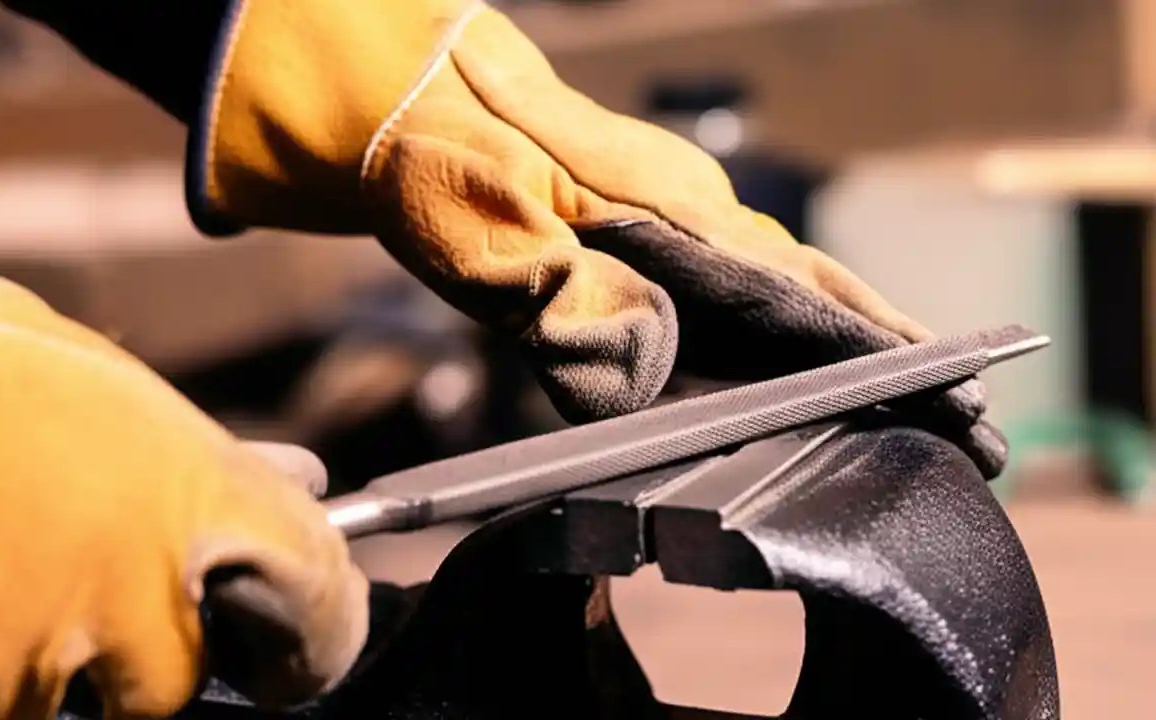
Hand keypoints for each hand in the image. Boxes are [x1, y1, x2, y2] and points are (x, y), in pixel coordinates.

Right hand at [0, 255, 366, 717]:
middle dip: (144, 648)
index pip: (317, 607)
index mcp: (195, 502)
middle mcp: (131, 599)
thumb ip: (201, 464)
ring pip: (61, 696)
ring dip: (37, 651)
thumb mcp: (108, 391)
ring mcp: (33, 662)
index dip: (313, 630)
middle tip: (92, 585)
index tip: (293, 638)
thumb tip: (287, 483)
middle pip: (174, 679)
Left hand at [174, 0, 1003, 475]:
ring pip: (790, 297)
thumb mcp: (483, 231)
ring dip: (856, 355)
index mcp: (667, 209)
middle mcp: (694, 215)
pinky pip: (743, 300)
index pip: (789, 287)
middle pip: (817, 292)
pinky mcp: (657, 243)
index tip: (939, 386)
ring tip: (930, 414)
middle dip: (896, 356)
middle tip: (973, 421)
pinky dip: (795, 344)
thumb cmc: (446, 159)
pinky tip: (819, 385)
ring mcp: (681, 225)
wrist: (417, 103)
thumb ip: (558, 302)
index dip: (867, 343)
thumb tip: (638, 371)